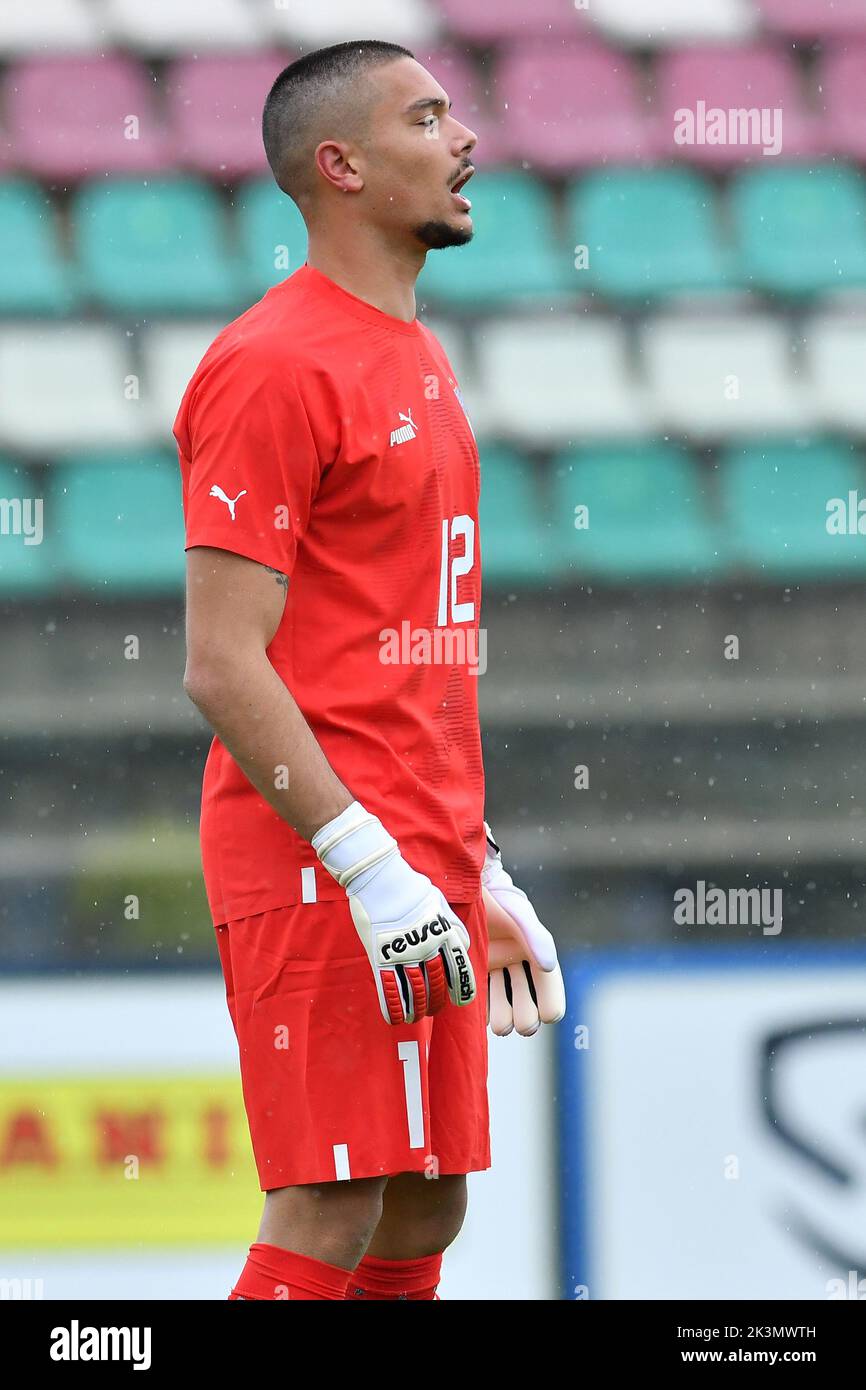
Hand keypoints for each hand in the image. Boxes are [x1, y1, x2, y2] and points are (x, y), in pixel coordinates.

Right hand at [312, 801, 476, 1024]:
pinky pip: (389, 989)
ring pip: (415, 992)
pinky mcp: (381, 956)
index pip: (459, 968)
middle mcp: (427, 946)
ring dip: (417, 1009)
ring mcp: (403, 953)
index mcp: (444, 933)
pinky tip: (394, 1018)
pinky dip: (393, 1007)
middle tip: (434, 1009)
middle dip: (437, 1002)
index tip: (461, 1000)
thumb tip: (463, 943)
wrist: (379, 877)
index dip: (462, 989)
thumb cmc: (409, 887)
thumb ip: (453, 925)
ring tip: (416, 1017)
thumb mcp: (440, 903)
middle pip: (437, 985)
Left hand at [482, 824, 565, 1036]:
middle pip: (526, 999)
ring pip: (504, 1002)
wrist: (466, 890)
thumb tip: (550, 966)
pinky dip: (483, 1011)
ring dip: (505, 1016)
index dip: (551, 1001)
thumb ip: (537, 938)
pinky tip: (483, 1018)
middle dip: (527, 1015)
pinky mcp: (475, 968)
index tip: (549, 1015)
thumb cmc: (499, 900)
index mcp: (534, 951)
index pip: (548, 984)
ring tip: (502, 1026)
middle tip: (524, 1026)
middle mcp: (516, 962)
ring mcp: (495, 967)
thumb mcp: (519, 916)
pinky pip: (482, 996)